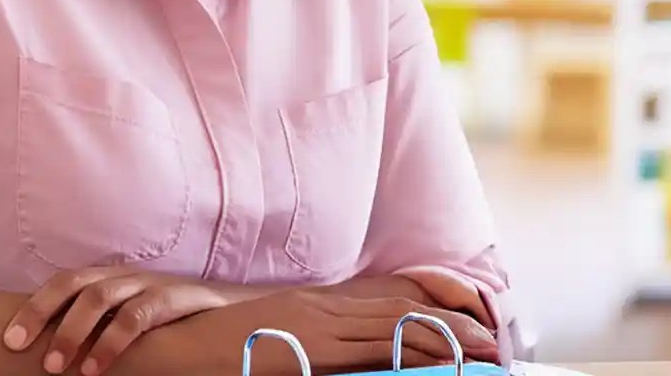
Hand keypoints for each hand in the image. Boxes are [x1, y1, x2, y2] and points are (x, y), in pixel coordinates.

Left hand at [2, 266, 262, 374]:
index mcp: (108, 280)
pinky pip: (139, 314)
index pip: (63, 283)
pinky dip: (113, 339)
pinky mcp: (175, 297)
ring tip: (59, 367)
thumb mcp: (128, 324)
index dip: (34, 307)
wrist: (229, 312)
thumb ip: (96, 332)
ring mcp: (150, 284)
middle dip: (44, 315)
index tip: (9, 341)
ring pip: (103, 294)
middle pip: (76, 283)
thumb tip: (51, 357)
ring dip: (75, 330)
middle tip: (23, 351)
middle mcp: (125, 276)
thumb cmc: (169, 326)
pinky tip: (97, 365)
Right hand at [148, 290, 499, 375]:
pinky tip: (434, 360)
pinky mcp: (308, 347)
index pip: (386, 308)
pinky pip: (368, 349)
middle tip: (495, 341)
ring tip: (482, 352)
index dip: (431, 315)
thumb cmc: (216, 351)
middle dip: (452, 327)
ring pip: (394, 328)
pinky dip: (407, 353)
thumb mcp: (273, 343)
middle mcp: (322, 310)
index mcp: (317, 308)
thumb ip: (309, 350)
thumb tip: (341, 362)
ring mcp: (316, 325)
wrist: (175, 348)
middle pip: (401, 314)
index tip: (468, 326)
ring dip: (443, 340)